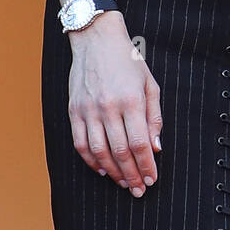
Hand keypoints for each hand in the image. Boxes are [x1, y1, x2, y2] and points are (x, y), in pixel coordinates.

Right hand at [68, 13, 161, 197]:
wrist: (96, 39)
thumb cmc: (128, 61)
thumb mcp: (149, 84)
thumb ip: (154, 117)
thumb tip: (156, 147)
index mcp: (131, 100)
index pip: (140, 143)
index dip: (146, 166)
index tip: (152, 179)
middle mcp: (108, 107)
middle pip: (120, 152)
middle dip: (132, 175)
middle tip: (139, 189)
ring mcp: (88, 110)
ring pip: (99, 152)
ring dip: (113, 172)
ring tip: (124, 182)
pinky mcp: (74, 111)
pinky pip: (80, 143)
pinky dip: (91, 161)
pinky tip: (102, 169)